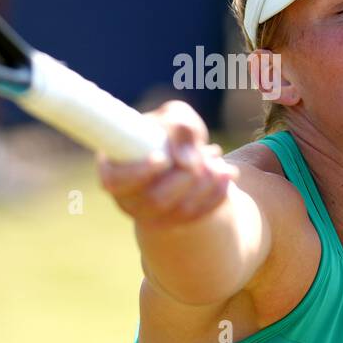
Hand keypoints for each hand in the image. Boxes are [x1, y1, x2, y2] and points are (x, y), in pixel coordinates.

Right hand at [97, 100, 238, 228]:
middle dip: (185, 178)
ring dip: (205, 186)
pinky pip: (196, 218)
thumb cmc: (171, 131)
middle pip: (154, 199)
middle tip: (205, 156)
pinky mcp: (174, 224)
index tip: (163, 158)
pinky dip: (216, 196)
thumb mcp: (176, 118)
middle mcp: (127, 199)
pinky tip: (228, 176)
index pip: (116, 180)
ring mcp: (150, 216)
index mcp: (114, 170)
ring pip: (178, 212)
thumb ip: (181, 128)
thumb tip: (188, 163)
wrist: (184, 153)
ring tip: (221, 164)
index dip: (139, 172)